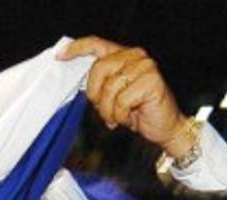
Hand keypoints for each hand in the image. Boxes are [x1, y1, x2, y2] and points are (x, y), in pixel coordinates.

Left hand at [58, 37, 193, 156]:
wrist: (165, 128)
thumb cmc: (139, 113)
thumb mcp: (113, 96)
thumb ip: (100, 84)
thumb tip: (79, 83)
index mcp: (124, 56)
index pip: (96, 44)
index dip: (77, 49)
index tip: (60, 56)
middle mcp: (135, 56)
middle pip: (98, 69)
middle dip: (96, 95)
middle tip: (105, 112)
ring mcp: (145, 66)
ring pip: (109, 88)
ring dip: (109, 111)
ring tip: (119, 118)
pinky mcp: (151, 80)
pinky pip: (121, 101)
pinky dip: (121, 116)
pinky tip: (130, 120)